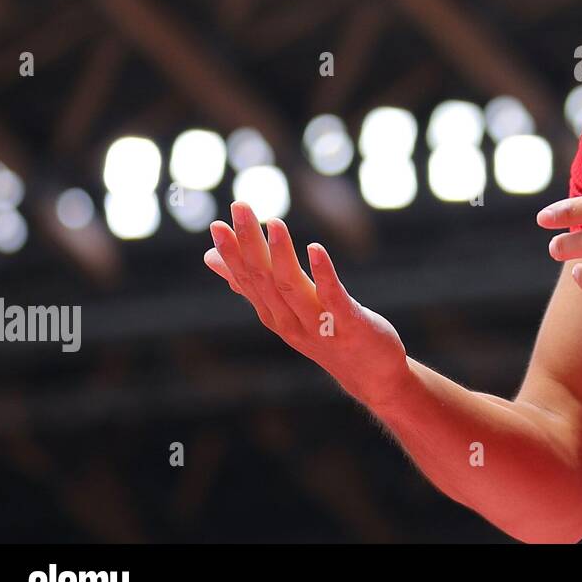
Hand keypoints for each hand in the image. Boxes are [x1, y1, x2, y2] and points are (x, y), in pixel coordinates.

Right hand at [204, 201, 410, 407]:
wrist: (370, 374)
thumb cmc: (325, 335)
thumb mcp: (284, 310)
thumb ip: (252, 286)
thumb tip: (211, 259)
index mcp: (273, 314)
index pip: (247, 279)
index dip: (232, 252)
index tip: (217, 224)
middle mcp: (289, 321)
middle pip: (264, 278)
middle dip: (250, 242)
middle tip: (239, 207)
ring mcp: (318, 324)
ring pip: (292, 286)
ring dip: (281, 253)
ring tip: (275, 222)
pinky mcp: (348, 324)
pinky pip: (332, 297)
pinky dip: (322, 273)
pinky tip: (315, 249)